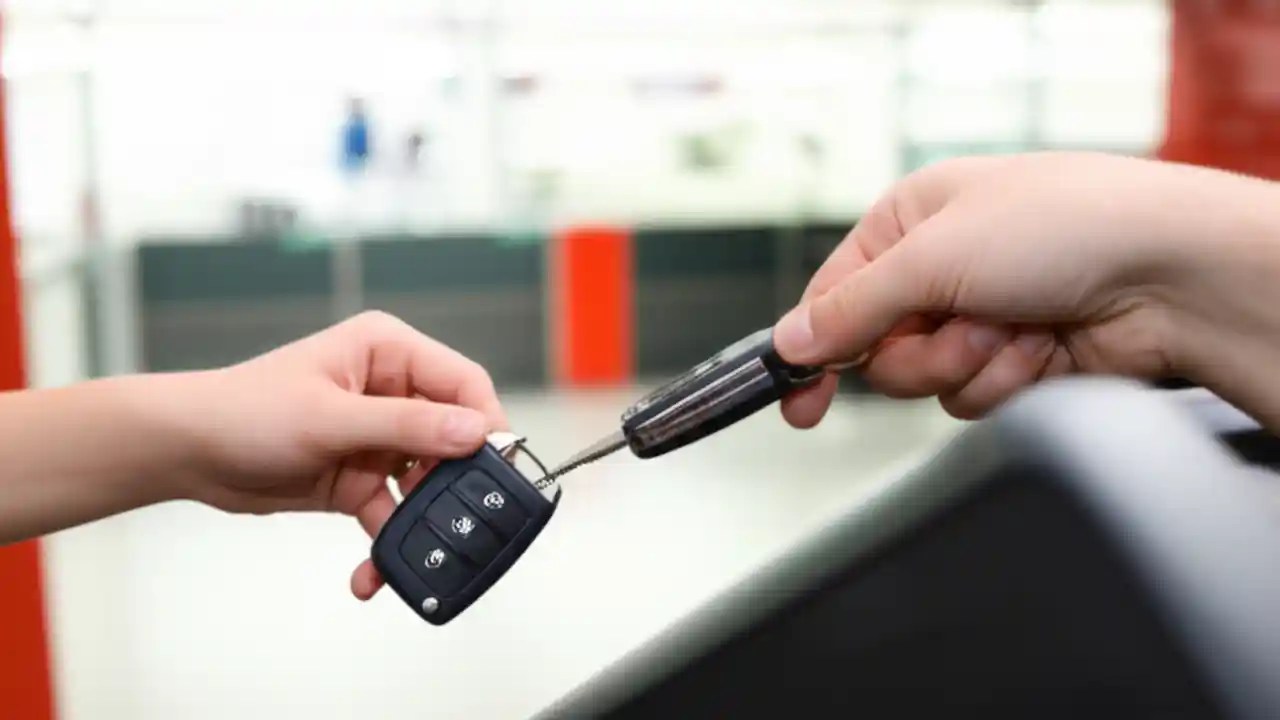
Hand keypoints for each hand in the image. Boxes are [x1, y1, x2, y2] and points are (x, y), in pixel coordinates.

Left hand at [174, 311, 505, 600]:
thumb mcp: (330, 418)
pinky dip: (389, 543)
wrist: (187, 451)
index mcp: (388, 352)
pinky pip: (393, 512)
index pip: (462, 382)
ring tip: (414, 552)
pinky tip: (372, 573)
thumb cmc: (244, 411)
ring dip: (422, 520)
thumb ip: (407, 426)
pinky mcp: (360, 477)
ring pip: (426, 482)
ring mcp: (377, 437)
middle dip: (454, 483)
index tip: (496, 466)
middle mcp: (390, 390)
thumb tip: (474, 432)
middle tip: (460, 519)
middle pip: (452, 436)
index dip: (484, 423)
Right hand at [774, 152, 1279, 428]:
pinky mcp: (1016, 358)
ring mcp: (980, 315)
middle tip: (959, 329)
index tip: (797, 398)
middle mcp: (941, 267)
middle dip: (919, 351)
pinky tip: (1045, 345)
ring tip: (1017, 327)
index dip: (813, 348)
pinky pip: (973, 396)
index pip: (835, 294)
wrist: (1172, 273)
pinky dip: (1006, 378)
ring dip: (968, 363)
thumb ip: (852, 307)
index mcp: (911, 220)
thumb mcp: (932, 255)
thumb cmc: (1065, 226)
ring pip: (925, 380)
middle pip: (878, 349)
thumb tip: (791, 340)